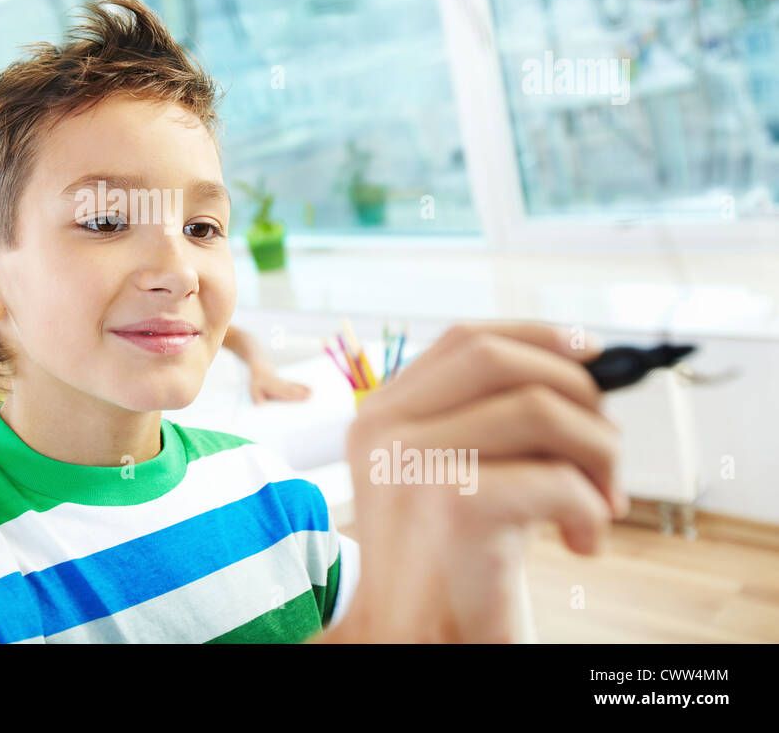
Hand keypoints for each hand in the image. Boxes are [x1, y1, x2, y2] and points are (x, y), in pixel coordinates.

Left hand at [248, 365, 311, 404]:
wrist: (260, 367)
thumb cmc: (257, 381)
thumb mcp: (253, 389)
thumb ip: (257, 397)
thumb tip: (260, 405)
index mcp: (273, 389)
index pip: (284, 394)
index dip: (291, 397)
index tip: (298, 400)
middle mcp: (280, 386)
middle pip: (291, 391)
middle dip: (300, 395)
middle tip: (310, 399)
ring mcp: (285, 383)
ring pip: (295, 387)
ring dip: (304, 391)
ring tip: (313, 394)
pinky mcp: (287, 382)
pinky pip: (296, 384)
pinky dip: (303, 386)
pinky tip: (310, 389)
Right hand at [332, 321, 624, 642]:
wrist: (408, 646)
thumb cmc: (444, 571)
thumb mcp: (445, 477)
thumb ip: (480, 422)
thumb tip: (574, 373)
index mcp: (379, 417)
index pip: (464, 340)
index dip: (537, 337)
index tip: (590, 353)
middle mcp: (385, 431)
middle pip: (500, 361)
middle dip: (576, 393)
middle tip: (604, 451)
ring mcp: (413, 465)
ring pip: (540, 411)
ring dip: (599, 455)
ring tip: (601, 504)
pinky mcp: (453, 507)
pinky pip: (558, 479)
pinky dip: (590, 512)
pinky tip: (581, 543)